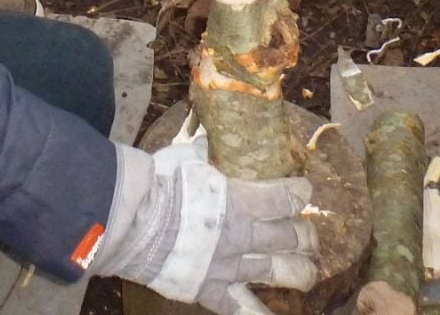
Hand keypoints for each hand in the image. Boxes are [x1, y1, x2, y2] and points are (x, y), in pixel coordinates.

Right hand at [90, 136, 316, 314]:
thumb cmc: (158, 182)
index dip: (299, 195)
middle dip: (304, 236)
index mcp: (240, 201)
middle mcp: (242, 236)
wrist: (132, 220)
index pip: (284, 199)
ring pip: (277, 272)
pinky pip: (240, 309)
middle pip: (289, 238)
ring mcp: (229, 266)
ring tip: (307, 273)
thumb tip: (204, 141)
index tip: (304, 192)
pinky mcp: (210, 290)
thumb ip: (201, 153)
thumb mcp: (184, 157)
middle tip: (307, 235)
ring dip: (298, 272)